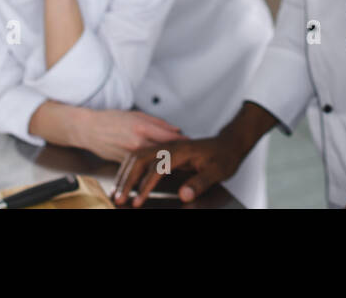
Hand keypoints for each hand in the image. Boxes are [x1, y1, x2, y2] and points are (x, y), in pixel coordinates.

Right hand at [72, 108, 182, 162]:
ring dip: (166, 164)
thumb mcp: (137, 114)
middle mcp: (137, 142)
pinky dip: (151, 168)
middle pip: (164, 152)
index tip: (190, 144)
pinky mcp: (124, 163)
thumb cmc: (112, 119)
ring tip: (178, 165)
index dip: (181, 142)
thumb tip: (176, 129)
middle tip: (189, 157)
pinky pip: (141, 166)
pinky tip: (159, 169)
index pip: (168, 137)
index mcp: (142, 127)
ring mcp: (130, 154)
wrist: (89, 129)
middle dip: (177, 155)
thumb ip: (158, 123)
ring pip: (153, 162)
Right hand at [112, 134, 245, 207]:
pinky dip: (130, 170)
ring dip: (126, 174)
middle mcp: (170, 147)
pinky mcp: (165, 153)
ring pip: (138, 157)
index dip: (145, 186)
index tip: (137, 202)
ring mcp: (166, 148)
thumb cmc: (224, 156)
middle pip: (140, 159)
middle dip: (127, 180)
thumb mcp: (217, 172)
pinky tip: (126, 182)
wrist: (229, 144)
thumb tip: (184, 195)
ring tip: (117, 192)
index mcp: (181, 151)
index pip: (157, 168)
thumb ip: (200, 183)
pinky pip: (142, 158)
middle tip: (119, 198)